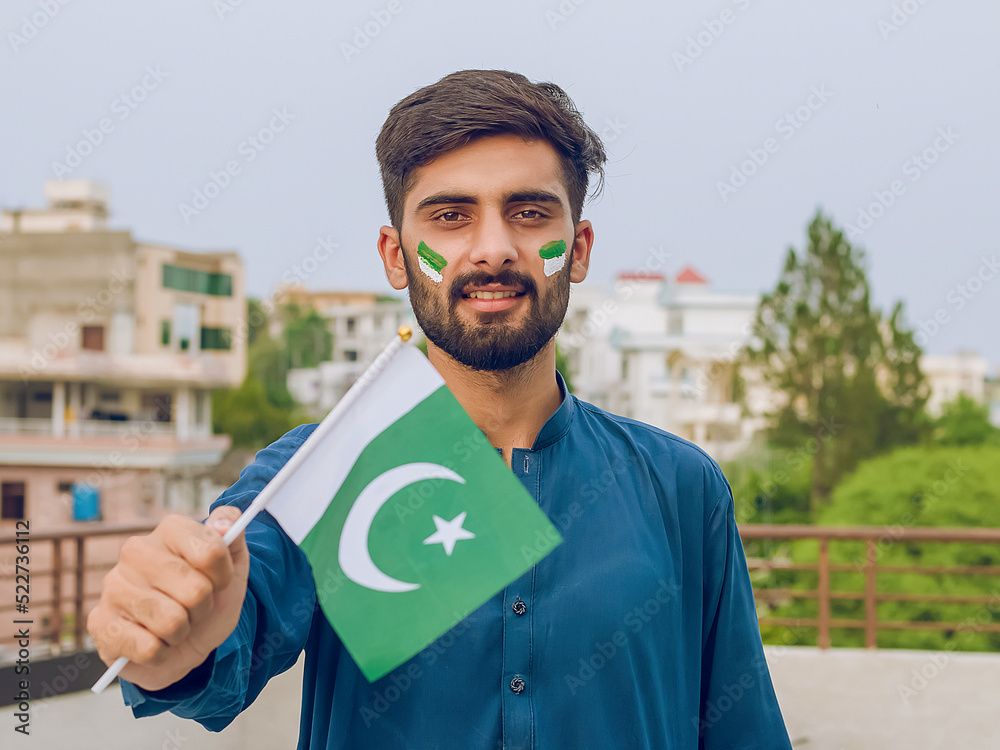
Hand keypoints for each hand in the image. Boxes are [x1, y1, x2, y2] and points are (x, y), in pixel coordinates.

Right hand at [87, 506, 249, 690]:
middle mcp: (135, 551)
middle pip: (196, 590)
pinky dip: (160, 653)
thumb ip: (234, 536)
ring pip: (172, 621)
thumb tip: (224, 523)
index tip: (218, 581)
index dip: (223, 576)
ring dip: (182, 632)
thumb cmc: (207, 599)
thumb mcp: (233, 567)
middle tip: (194, 607)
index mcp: (170, 530)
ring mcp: (113, 586)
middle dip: (203, 607)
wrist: (185, 644)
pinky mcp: (100, 623)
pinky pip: (148, 648)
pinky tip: (154, 641)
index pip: (211, 552)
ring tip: (174, 623)